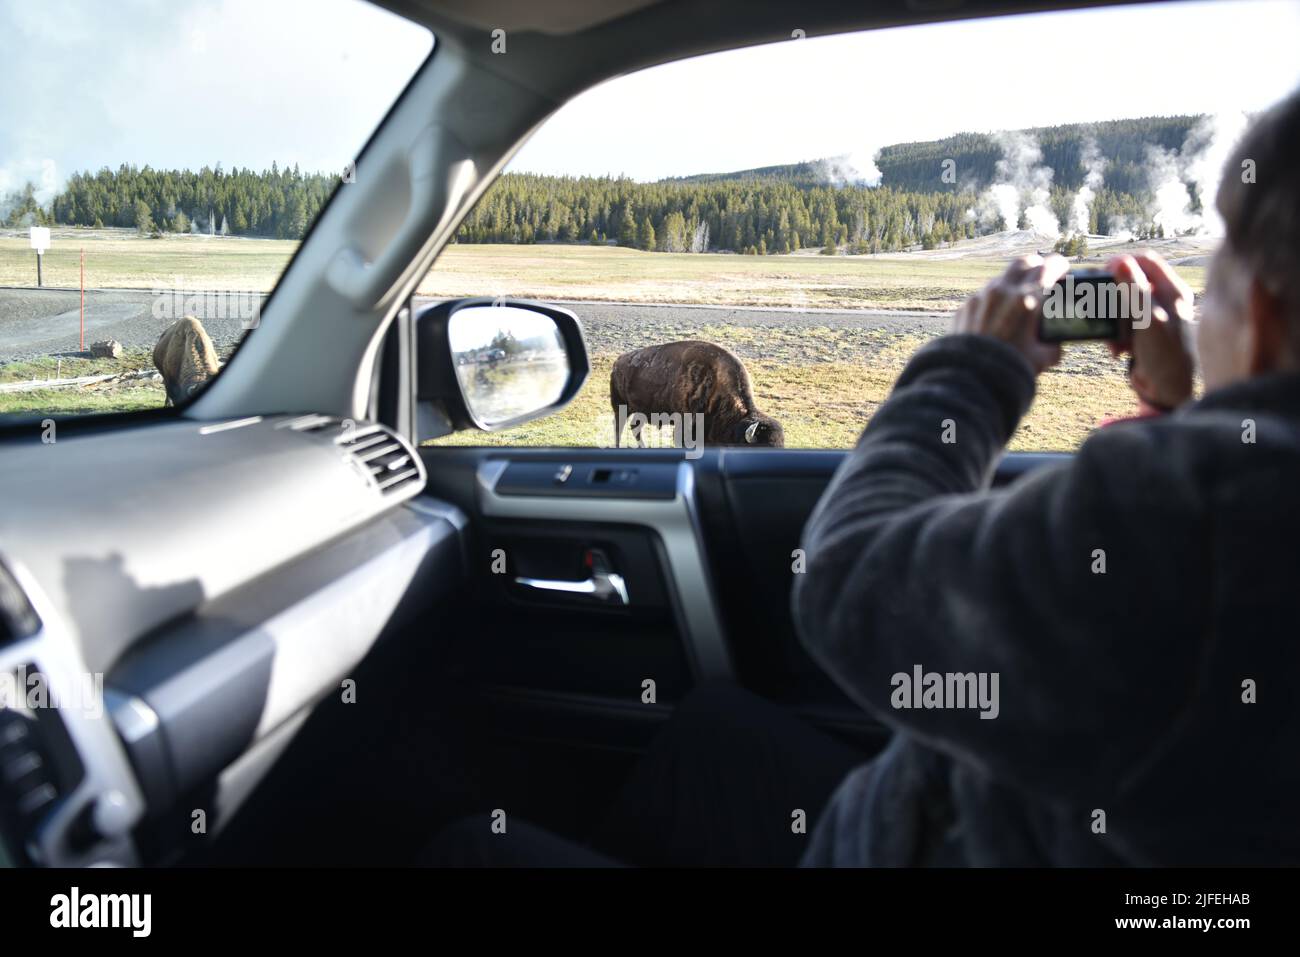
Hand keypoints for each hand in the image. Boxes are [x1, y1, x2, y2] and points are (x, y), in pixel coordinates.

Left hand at [953, 254, 1068, 374]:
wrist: (970, 379)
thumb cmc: (1009, 369)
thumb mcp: (1044, 358)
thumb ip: (1054, 344)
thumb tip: (1055, 342)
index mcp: (1028, 299)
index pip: (1049, 267)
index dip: (1059, 265)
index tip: (1063, 269)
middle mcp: (1003, 292)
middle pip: (1024, 262)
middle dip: (1036, 264)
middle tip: (1042, 272)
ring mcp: (981, 297)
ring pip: (1001, 278)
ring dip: (1013, 281)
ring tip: (1019, 295)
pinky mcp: (965, 308)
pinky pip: (983, 295)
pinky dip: (994, 299)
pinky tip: (996, 314)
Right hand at [1107, 252, 1194, 409]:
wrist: (1168, 392)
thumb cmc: (1165, 356)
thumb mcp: (1148, 320)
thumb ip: (1134, 290)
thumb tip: (1119, 261)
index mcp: (1172, 291)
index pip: (1146, 261)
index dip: (1123, 263)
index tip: (1102, 273)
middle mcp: (1165, 300)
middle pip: (1131, 282)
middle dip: (1114, 298)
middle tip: (1101, 309)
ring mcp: (1154, 317)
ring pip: (1123, 305)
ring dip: (1112, 321)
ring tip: (1113, 339)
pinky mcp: (1143, 334)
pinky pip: (1122, 325)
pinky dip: (1115, 335)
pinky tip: (1116, 350)